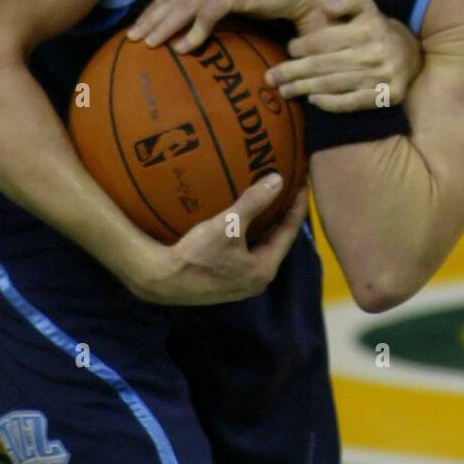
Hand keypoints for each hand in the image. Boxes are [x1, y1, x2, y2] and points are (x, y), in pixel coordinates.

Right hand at [126, 178, 309, 305]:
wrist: (161, 280)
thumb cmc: (196, 255)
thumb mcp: (228, 226)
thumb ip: (254, 202)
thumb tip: (278, 180)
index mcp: (264, 269)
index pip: (289, 232)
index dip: (297, 206)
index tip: (303, 185)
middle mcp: (257, 279)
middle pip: (278, 241)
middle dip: (283, 216)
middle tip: (289, 191)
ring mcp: (241, 282)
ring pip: (261, 247)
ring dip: (266, 226)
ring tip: (269, 202)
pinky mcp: (226, 280)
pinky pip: (247, 252)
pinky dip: (250, 234)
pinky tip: (244, 220)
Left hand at [127, 0, 334, 51]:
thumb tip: (189, 17)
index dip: (156, 6)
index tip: (139, 25)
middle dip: (153, 16)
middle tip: (133, 38)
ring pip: (188, 2)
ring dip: (167, 26)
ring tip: (151, 44)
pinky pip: (210, 12)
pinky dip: (196, 31)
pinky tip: (185, 47)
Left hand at [266, 0, 424, 109]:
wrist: (410, 54)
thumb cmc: (375, 28)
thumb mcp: (365, 6)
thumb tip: (327, 5)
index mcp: (368, 28)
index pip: (326, 40)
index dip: (303, 45)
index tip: (288, 49)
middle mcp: (375, 52)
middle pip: (324, 64)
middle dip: (294, 71)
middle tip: (271, 77)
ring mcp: (382, 76)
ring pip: (334, 84)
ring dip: (304, 88)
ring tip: (284, 91)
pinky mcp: (387, 95)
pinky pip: (352, 102)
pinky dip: (330, 103)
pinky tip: (312, 100)